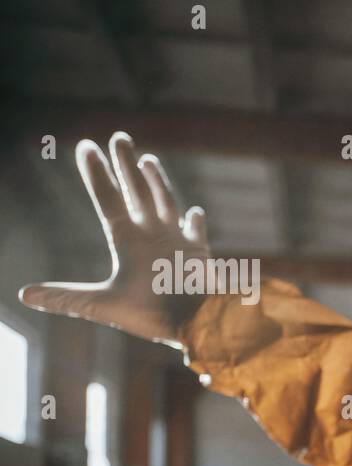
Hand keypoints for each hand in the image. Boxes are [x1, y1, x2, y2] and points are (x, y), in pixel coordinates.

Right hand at [19, 131, 208, 345]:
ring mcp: (180, 239)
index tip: (86, 145)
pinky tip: (195, 211)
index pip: (107, 198)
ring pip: (167, 201)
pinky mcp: (200, 252)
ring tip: (150, 160)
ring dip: (157, 181)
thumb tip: (24, 295)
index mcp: (129, 239)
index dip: (95, 172)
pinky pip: (196, 230)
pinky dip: (194, 220)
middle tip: (120, 136)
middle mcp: (155, 231)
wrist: (204, 319)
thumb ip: (66, 297)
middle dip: (125, 163)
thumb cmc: (154, 313)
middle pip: (138, 190)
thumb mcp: (104, 306)